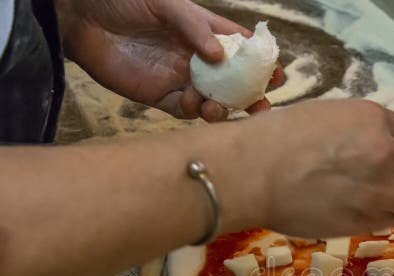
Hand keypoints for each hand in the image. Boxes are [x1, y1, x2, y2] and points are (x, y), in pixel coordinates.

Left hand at [57, 0, 279, 120]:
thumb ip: (194, 27)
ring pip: (213, 100)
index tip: (278, 72)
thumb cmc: (125, 0)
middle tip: (263, 107)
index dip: (261, 62)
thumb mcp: (166, 3)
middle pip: (233, 82)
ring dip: (224, 108)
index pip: (240, 49)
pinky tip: (196, 104)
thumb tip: (219, 55)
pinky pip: (185, 110)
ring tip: (220, 108)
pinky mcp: (160, 96)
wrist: (81, 17)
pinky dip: (195, 112)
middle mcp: (197, 58)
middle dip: (251, 95)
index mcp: (204, 33)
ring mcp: (180, 78)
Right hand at [218, 99, 393, 236]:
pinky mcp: (366, 220)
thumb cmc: (275, 137)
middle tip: (392, 179)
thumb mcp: (323, 116)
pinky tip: (355, 212)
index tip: (376, 153)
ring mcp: (379, 190)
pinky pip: (388, 221)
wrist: (252, 172)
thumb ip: (355, 130)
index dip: (392, 145)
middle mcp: (385, 153)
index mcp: (373, 119)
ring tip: (384, 202)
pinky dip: (377, 218)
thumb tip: (365, 145)